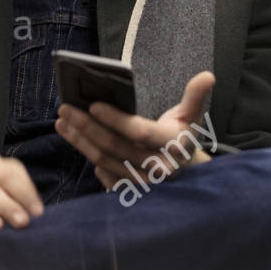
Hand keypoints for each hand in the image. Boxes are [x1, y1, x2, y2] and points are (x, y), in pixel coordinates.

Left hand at [56, 70, 216, 190]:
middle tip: (65, 109)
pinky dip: (89, 159)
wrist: (187, 176)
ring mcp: (142, 184)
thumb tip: (207, 76)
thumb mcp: (192, 119)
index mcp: (173, 145)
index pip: (138, 132)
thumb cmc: (182, 140)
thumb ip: (195, 97)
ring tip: (62, 122)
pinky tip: (75, 141)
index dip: (115, 119)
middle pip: (114, 146)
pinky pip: (104, 177)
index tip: (93, 104)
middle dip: (86, 126)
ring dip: (80, 141)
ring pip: (104, 161)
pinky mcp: (131, 193)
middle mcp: (158, 168)